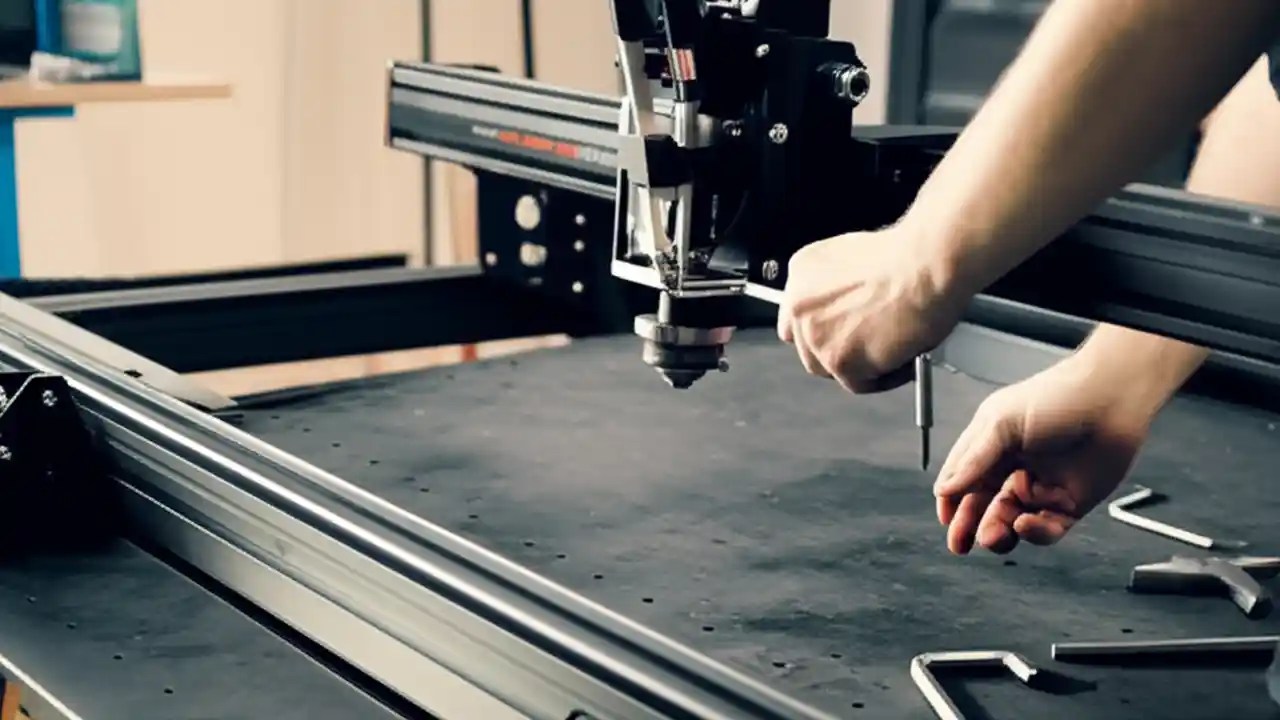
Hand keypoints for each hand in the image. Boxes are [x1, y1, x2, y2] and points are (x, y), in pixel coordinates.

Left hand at [776, 227, 968, 392]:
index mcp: (802, 272)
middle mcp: (799, 304)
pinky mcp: (837, 360)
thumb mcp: (855, 259)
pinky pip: (858, 383)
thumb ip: (839, 288)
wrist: (928, 266)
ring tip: (892, 350)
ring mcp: (815, 334)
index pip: (796, 316)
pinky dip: (883, 377)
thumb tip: (848, 308)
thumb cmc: (908, 257)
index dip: (823, 328)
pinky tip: (902, 357)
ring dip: (859, 365)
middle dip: (838, 349)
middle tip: (870, 345)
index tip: (840, 332)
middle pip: (807, 346)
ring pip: (829, 368)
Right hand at [933, 355, 1153, 554]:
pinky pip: (1047, 529)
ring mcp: (1042, 487)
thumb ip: (972, 460)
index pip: (963, 481)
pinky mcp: (1070, 504)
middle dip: (970, 526)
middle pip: (984, 506)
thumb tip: (944, 488)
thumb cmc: (1058, 398)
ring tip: (995, 535)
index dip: (952, 501)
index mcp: (992, 446)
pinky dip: (1035, 531)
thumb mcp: (1000, 423)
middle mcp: (1014, 468)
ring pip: (1012, 522)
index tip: (947, 521)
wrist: (1112, 400)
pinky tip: (1028, 523)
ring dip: (1000, 531)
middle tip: (961, 544)